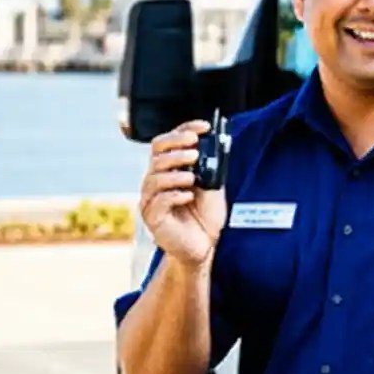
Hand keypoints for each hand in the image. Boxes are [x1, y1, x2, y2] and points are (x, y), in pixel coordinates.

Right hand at [140, 120, 226, 267]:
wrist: (204, 246)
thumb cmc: (205, 217)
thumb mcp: (212, 186)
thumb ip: (211, 166)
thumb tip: (221, 141)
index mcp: (168, 170)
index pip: (168, 142)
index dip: (184, 129)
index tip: (203, 127)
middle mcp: (156, 181)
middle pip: (157, 154)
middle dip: (176, 148)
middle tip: (194, 150)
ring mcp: (151, 199)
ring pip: (154, 178)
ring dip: (175, 174)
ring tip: (193, 177)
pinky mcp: (152, 218)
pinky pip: (157, 202)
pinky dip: (173, 196)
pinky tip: (187, 196)